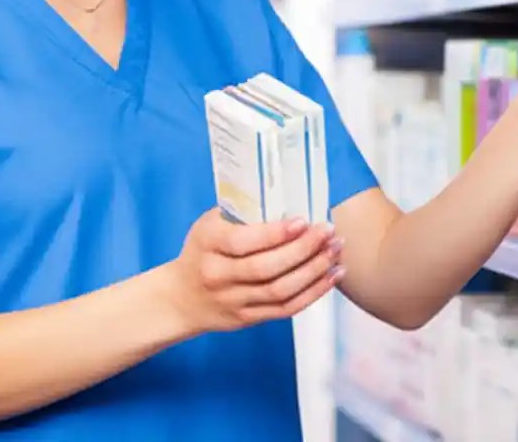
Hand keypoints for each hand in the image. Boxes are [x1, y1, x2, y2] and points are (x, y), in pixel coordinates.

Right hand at [164, 211, 343, 334]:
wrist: (182, 298)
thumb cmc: (203, 251)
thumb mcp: (210, 225)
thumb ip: (242, 214)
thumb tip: (290, 198)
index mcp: (207, 244)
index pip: (243, 242)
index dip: (276, 234)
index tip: (303, 221)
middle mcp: (218, 275)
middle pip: (266, 268)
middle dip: (304, 250)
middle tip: (328, 232)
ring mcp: (233, 300)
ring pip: (280, 290)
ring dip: (314, 271)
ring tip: (335, 251)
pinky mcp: (248, 318)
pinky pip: (286, 308)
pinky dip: (313, 292)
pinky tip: (332, 275)